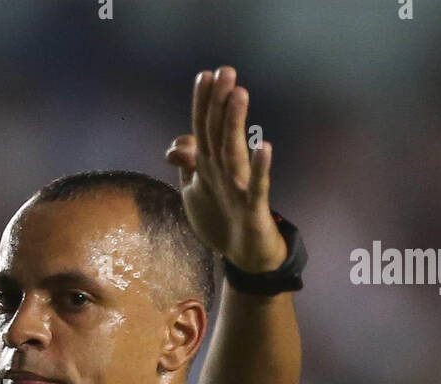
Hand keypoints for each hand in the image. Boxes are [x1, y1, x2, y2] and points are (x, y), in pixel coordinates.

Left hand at [165, 66, 286, 273]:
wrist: (245, 255)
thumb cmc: (222, 217)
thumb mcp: (196, 191)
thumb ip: (188, 165)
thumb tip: (175, 144)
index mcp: (210, 166)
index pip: (203, 129)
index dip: (202, 104)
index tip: (204, 75)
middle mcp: (226, 171)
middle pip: (219, 133)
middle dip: (219, 103)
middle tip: (226, 71)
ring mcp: (240, 188)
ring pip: (235, 153)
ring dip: (235, 124)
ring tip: (239, 94)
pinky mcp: (253, 209)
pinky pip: (257, 187)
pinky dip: (259, 169)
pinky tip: (264, 147)